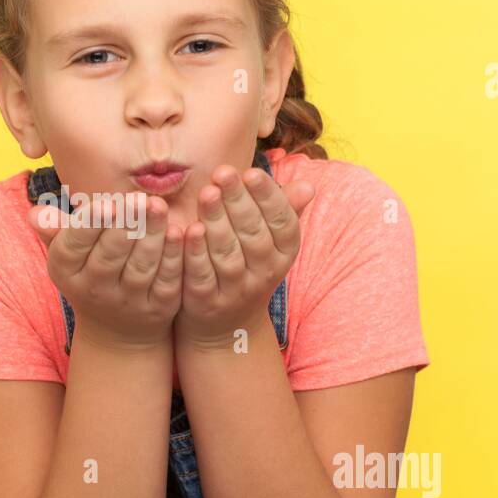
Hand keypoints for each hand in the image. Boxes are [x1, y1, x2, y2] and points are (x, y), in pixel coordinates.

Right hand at [27, 192, 185, 348]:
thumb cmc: (89, 273)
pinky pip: (166, 280)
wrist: (116, 330)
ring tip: (159, 207)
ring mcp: (128, 301)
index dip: (91, 225)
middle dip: (125, 226)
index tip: (107, 203)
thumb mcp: (67, 255)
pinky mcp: (158, 308)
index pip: (74, 245)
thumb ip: (56, 230)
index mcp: (66, 271)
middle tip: (140, 199)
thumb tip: (35, 213)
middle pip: (110, 255)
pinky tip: (179, 232)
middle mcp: (94, 289)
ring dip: (151, 236)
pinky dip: (173, 256)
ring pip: (140, 267)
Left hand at [175, 164, 314, 348]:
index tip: (251, 172)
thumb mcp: (271, 242)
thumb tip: (308, 186)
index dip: (268, 197)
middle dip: (238, 201)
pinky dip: (196, 252)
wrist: (228, 325)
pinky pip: (203, 275)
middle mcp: (264, 273)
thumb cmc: (249, 265)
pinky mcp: (207, 301)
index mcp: (284, 253)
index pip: (282, 222)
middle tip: (222, 172)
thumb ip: (284, 211)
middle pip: (253, 234)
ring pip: (228, 253)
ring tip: (206, 192)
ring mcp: (236, 290)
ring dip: (217, 221)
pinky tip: (189, 228)